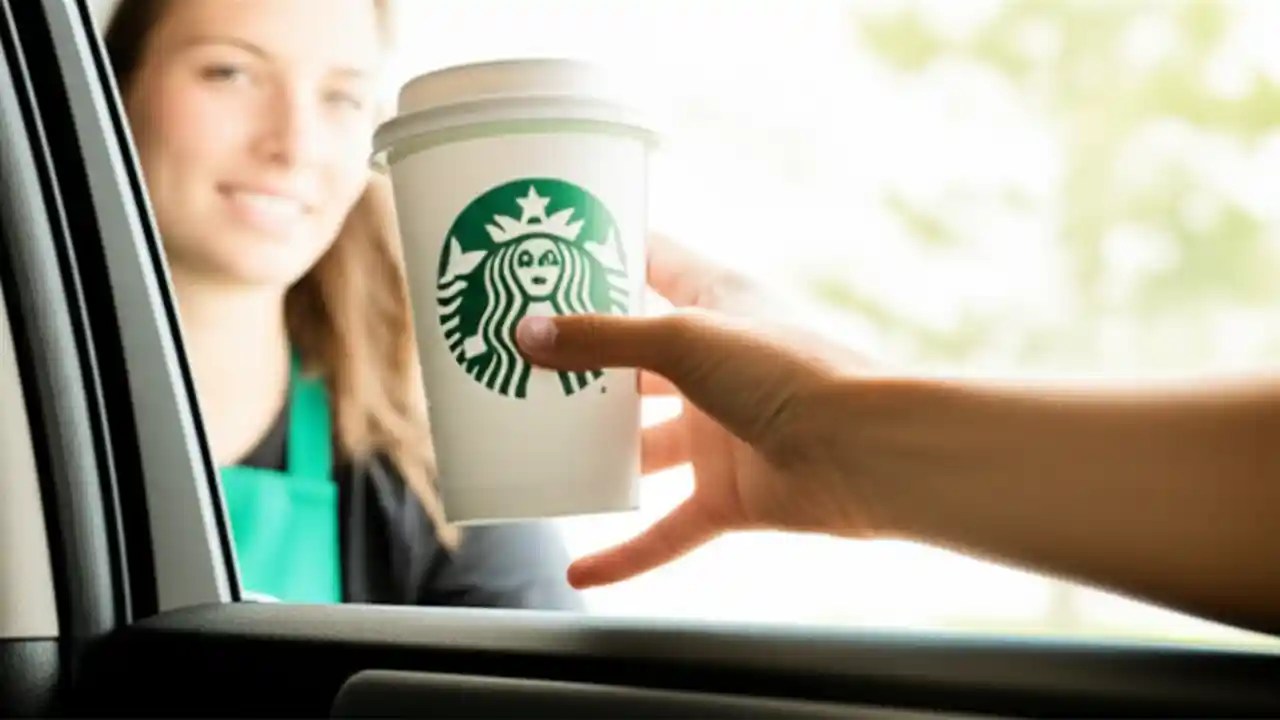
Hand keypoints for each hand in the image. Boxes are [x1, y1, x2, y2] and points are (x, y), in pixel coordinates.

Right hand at [516, 233, 879, 588]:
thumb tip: (528, 334)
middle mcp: (714, 366)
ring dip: (596, 454)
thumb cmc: (790, 374)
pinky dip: (627, 553)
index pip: (656, 263)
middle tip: (518, 363)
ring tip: (532, 454)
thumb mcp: (685, 341)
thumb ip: (604, 339)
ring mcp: (720, 434)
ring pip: (643, 446)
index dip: (609, 253)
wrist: (865, 454)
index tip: (553, 251)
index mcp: (715, 306)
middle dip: (583, 365)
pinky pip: (667, 530)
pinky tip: (580, 569)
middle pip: (635, 362)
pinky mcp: (728, 496)